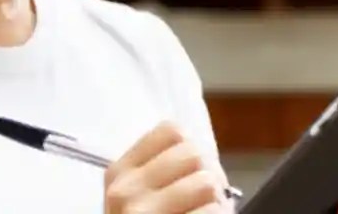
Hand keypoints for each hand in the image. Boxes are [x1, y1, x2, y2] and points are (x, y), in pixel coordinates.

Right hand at [104, 121, 231, 212]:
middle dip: (212, 176)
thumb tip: (207, 160)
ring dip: (218, 205)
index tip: (194, 173)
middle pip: (195, 154)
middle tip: (209, 200)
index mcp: (119, 174)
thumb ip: (160, 174)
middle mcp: (126, 193)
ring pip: (208, 184)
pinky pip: (214, 213)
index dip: (193, 150)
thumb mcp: (135, 201)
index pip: (171, 131)